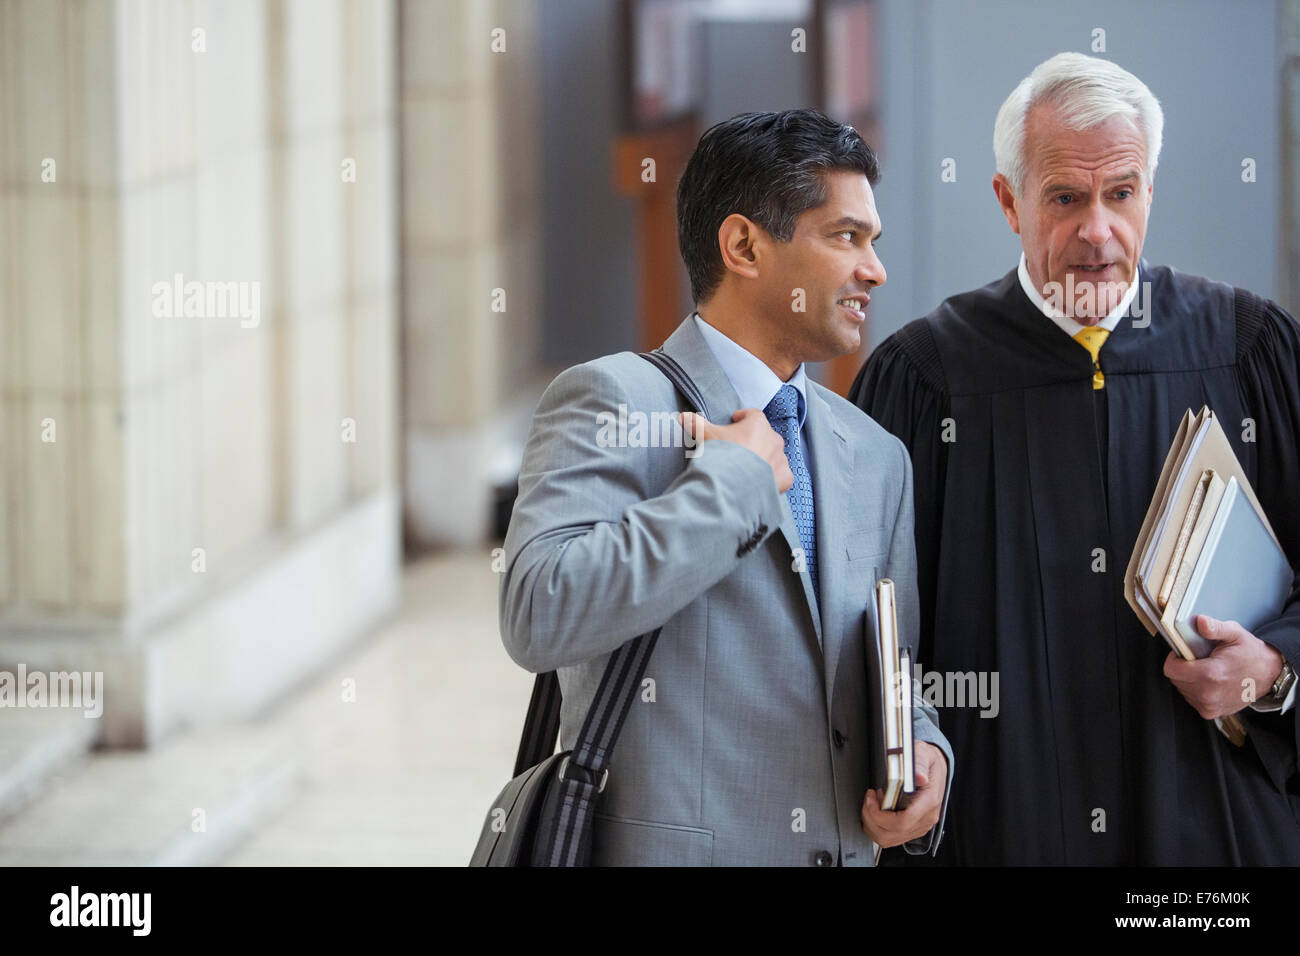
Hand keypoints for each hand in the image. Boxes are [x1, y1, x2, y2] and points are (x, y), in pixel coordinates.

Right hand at [681, 408, 792, 492]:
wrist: (732, 485)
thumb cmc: (722, 456)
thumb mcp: (706, 437)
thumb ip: (697, 424)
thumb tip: (683, 416)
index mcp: (758, 424)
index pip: (753, 414)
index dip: (743, 418)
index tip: (735, 422)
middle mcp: (773, 439)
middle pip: (765, 434)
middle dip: (754, 439)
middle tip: (739, 448)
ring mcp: (781, 458)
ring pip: (775, 454)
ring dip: (765, 457)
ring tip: (748, 467)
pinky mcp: (785, 477)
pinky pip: (783, 473)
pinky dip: (775, 476)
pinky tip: (762, 480)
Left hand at [861, 740, 946, 849]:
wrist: (935, 769)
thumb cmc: (927, 762)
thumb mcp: (923, 754)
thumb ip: (919, 765)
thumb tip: (919, 777)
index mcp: (929, 802)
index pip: (903, 821)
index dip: (880, 815)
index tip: (871, 799)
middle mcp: (926, 818)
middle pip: (891, 834)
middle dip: (871, 818)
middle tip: (868, 799)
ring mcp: (920, 825)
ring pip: (888, 839)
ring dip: (872, 823)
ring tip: (872, 804)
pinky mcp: (913, 828)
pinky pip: (891, 837)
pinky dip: (878, 826)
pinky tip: (877, 810)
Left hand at [1163, 614, 1284, 718]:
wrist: (1269, 675)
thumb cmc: (1251, 654)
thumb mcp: (1235, 634)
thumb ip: (1215, 628)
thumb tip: (1200, 622)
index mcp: (1211, 674)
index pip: (1171, 670)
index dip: (1174, 658)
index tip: (1184, 653)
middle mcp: (1208, 694)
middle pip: (1175, 679)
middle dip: (1182, 668)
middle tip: (1199, 660)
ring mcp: (1209, 705)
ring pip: (1182, 689)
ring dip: (1188, 679)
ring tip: (1206, 670)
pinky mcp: (1211, 712)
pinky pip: (1191, 699)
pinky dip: (1195, 689)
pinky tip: (1209, 682)